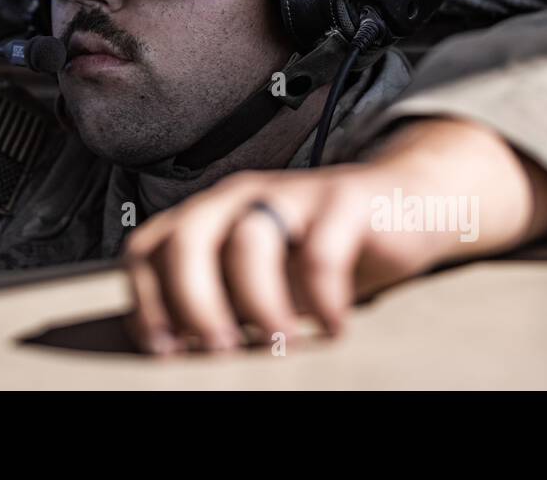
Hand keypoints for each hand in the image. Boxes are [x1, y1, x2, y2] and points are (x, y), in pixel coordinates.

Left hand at [121, 117, 546, 353]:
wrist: (399, 205)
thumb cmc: (316, 252)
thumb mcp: (257, 280)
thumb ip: (217, 300)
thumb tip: (176, 353)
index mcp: (207, 215)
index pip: (149, 247)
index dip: (147, 300)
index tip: (164, 349)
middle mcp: (239, 198)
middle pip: (188, 239)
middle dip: (192, 301)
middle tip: (216, 349)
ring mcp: (291, 194)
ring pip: (249, 239)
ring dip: (257, 302)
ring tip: (278, 343)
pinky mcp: (344, 199)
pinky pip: (323, 249)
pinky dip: (323, 297)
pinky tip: (333, 328)